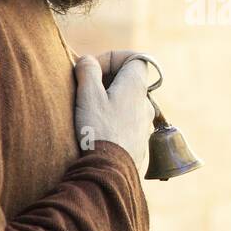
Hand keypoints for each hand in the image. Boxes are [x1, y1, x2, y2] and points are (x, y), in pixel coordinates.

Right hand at [73, 54, 154, 175]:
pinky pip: (126, 120)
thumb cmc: (98, 131)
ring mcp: (144, 123)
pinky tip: (97, 130)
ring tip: (88, 112)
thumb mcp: (87, 96)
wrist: (110, 172)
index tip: (91, 70)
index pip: (134, 57)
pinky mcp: (139, 141)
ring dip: (108, 99)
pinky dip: (113, 117)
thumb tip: (88, 61)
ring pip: (126, 100)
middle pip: (128, 78)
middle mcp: (146, 102)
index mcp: (137, 86)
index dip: (110, 57)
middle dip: (105, 78)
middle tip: (84, 90)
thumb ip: (88, 71)